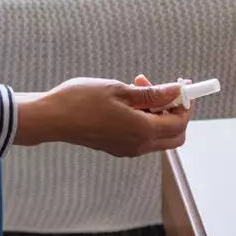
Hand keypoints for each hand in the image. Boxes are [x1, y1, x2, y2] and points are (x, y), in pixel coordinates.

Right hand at [13, 78, 191, 156]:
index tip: (182, 85)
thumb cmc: (81, 101)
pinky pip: (142, 136)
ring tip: (139, 87)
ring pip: (158, 136)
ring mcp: (127, 149)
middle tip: (165, 89)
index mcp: (142, 131)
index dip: (185, 104)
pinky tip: (129, 101)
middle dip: (175, 111)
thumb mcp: (120, 90)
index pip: (180, 122)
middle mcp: (138, 145)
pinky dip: (144, 119)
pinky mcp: (116, 147)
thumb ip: (152, 94)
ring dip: (158, 113)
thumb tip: (176, 92)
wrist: (51, 118)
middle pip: (174, 135)